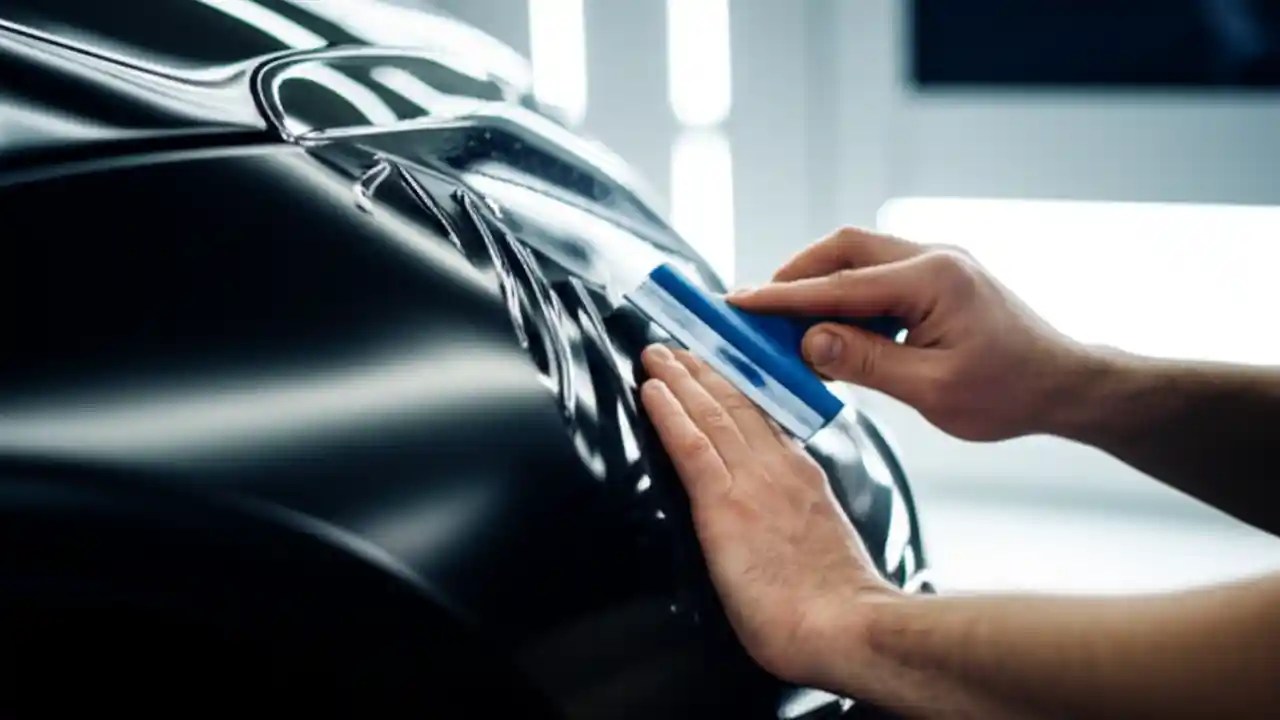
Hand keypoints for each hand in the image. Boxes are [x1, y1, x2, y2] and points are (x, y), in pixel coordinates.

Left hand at [639, 344, 897, 688]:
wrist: (847, 626)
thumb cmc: (837, 606)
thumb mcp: (821, 541)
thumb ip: (798, 518)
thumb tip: (780, 521)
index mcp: (801, 476)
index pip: (762, 418)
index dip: (733, 389)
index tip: (714, 368)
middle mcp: (778, 468)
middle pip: (735, 404)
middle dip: (702, 371)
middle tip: (677, 347)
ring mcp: (752, 481)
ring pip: (710, 413)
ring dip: (679, 379)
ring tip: (656, 354)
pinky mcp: (726, 505)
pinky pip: (691, 445)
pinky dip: (669, 412)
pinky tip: (651, 390)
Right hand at [729, 227, 1094, 440]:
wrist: (1066, 385)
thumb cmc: (1010, 392)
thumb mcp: (933, 388)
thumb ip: (865, 361)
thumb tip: (807, 341)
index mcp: (932, 279)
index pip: (840, 284)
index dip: (783, 296)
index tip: (739, 301)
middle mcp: (934, 257)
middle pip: (845, 249)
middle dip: (798, 275)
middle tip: (761, 310)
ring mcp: (939, 264)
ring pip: (861, 257)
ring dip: (823, 285)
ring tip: (794, 325)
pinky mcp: (941, 279)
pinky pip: (880, 275)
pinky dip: (849, 296)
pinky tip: (838, 331)